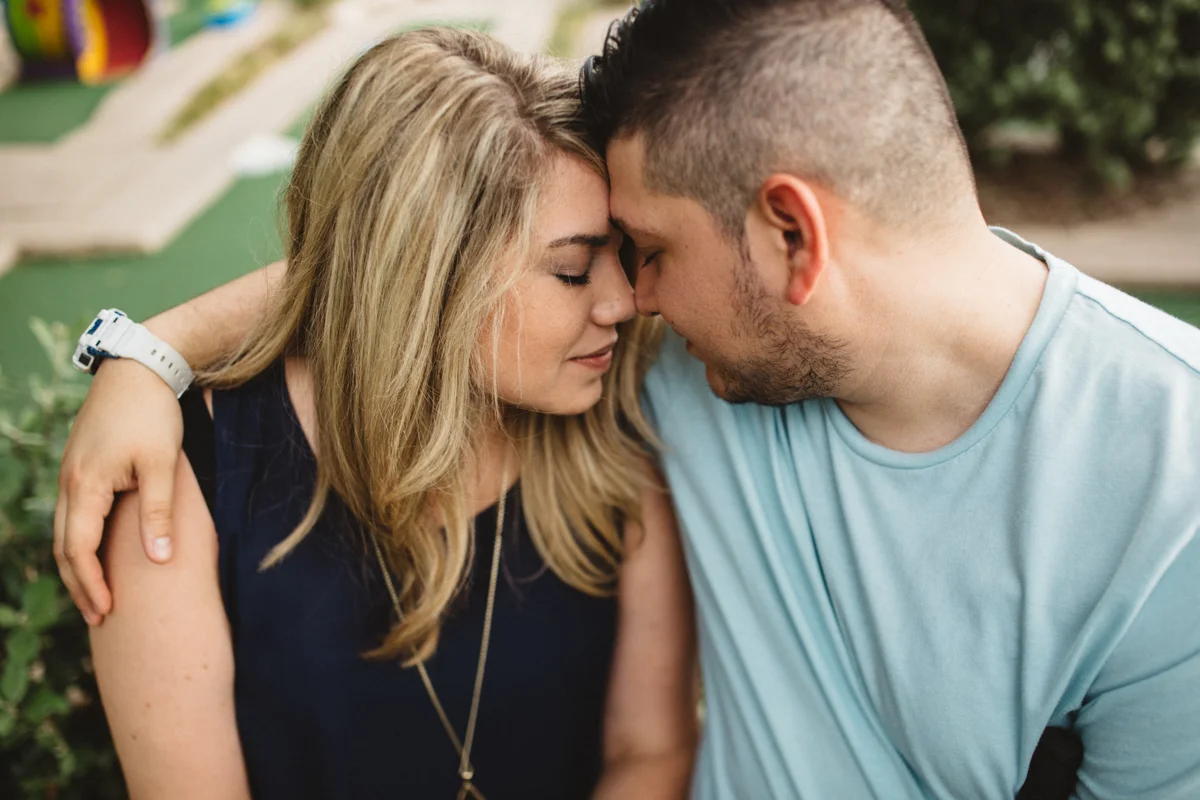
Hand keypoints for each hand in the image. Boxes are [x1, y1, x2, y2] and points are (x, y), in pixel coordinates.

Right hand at [54, 359, 183, 623]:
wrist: (139, 370)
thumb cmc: (153, 415)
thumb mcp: (161, 465)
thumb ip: (159, 513)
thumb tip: (160, 560)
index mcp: (86, 485)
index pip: (78, 549)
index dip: (90, 584)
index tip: (107, 611)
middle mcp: (69, 483)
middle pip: (63, 547)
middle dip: (79, 584)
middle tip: (100, 617)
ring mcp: (71, 474)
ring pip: (64, 531)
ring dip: (78, 564)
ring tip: (97, 594)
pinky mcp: (81, 466)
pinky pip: (73, 514)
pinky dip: (80, 540)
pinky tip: (98, 552)